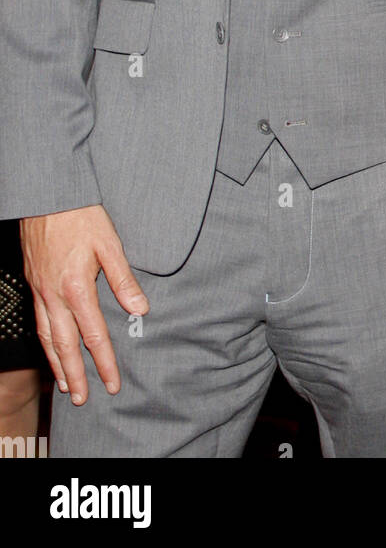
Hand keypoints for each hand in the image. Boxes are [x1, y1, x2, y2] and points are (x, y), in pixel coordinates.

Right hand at [20, 205, 148, 404]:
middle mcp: (55, 295)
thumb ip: (123, 279)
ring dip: (56, 363)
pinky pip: (38, 320)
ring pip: (47, 336)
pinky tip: (50, 346)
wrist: (48, 195)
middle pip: (65, 345)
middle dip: (75, 374)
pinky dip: (44, 340)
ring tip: (64, 383)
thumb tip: (141, 309)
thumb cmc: (81, 215)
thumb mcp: (110, 243)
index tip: (112, 383)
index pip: (94, 335)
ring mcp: (41, 290)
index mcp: (77, 287)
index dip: (104, 362)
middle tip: (81, 399)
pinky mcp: (34, 281)